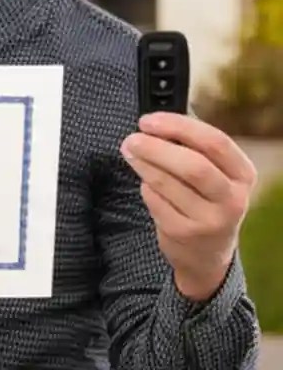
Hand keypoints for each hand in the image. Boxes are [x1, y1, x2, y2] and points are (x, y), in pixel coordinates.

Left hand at [122, 112, 258, 301]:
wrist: (206, 253)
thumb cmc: (205, 198)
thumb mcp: (216, 175)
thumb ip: (193, 148)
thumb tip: (155, 125)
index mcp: (243, 174)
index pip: (215, 142)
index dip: (178, 126)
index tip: (148, 121)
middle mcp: (232, 199)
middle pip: (193, 166)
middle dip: (156, 148)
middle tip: (131, 139)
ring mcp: (209, 220)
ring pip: (168, 184)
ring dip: (143, 164)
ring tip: (130, 152)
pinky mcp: (183, 233)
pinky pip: (155, 201)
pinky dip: (145, 187)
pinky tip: (146, 183)